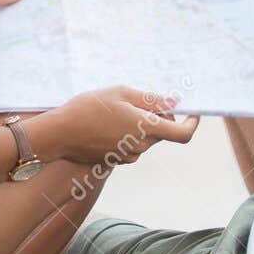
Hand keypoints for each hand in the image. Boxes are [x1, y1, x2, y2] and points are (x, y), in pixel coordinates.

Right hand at [38, 86, 198, 165]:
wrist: (60, 133)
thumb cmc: (89, 108)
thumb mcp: (121, 93)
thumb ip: (151, 99)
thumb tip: (175, 102)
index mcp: (146, 128)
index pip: (183, 134)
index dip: (193, 123)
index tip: (192, 112)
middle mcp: (142, 146)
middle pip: (163, 132)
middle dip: (158, 116)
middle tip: (136, 100)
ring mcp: (129, 155)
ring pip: (146, 138)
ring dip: (140, 124)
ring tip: (114, 111)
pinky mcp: (118, 160)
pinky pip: (132, 145)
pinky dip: (127, 134)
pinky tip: (106, 124)